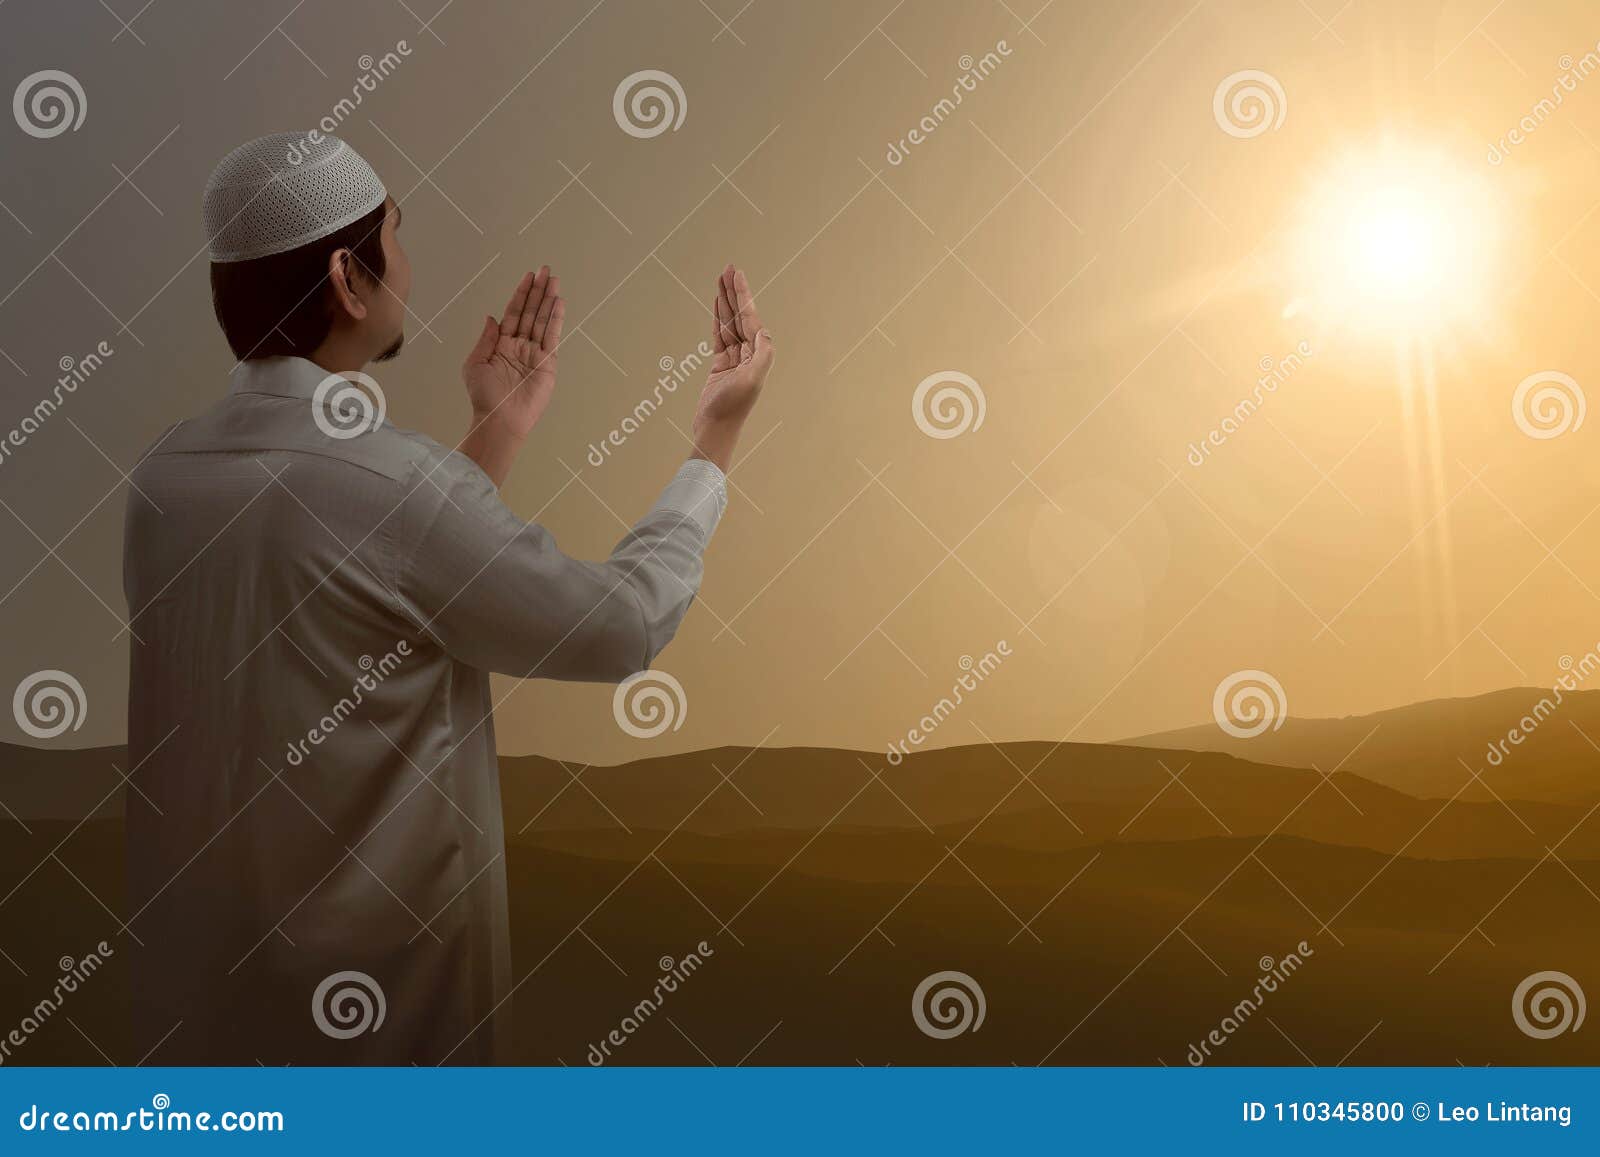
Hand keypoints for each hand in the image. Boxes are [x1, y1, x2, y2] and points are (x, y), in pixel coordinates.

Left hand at [459, 267, 563, 485]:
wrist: (499, 420)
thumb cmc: (484, 396)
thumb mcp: (475, 363)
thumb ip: (486, 339)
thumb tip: (492, 318)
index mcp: (502, 344)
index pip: (514, 313)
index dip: (521, 294)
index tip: (528, 276)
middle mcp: (520, 346)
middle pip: (530, 312)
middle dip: (538, 291)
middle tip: (545, 270)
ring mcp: (535, 354)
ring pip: (542, 320)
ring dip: (548, 300)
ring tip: (554, 280)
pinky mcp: (547, 363)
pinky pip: (552, 336)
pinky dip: (556, 319)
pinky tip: (558, 303)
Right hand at [691, 265, 773, 470]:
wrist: (714, 430)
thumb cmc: (732, 409)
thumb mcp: (751, 381)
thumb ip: (762, 355)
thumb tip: (764, 332)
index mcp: (759, 355)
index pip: (751, 317)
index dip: (743, 295)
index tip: (736, 274)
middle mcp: (750, 354)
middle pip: (741, 316)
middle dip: (735, 292)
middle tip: (728, 268)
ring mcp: (735, 359)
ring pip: (730, 323)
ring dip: (725, 302)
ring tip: (720, 280)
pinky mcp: (721, 365)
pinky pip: (720, 336)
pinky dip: (718, 319)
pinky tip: (717, 305)